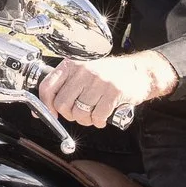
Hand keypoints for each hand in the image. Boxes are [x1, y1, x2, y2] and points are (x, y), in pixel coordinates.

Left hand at [39, 51, 174, 127]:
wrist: (140, 71)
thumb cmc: (110, 74)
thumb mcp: (85, 71)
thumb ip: (67, 85)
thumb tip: (46, 107)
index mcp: (73, 65)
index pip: (47, 86)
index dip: (46, 105)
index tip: (51, 114)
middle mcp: (84, 71)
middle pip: (62, 104)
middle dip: (70, 115)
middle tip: (80, 114)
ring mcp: (99, 81)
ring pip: (79, 113)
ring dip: (86, 120)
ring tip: (94, 115)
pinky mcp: (113, 92)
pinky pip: (97, 116)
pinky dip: (98, 122)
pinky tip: (103, 117)